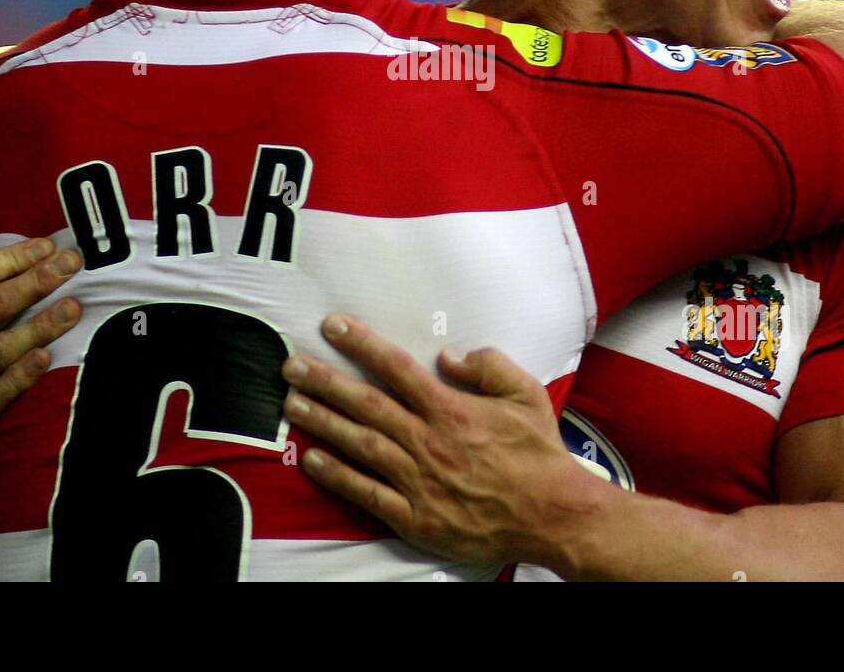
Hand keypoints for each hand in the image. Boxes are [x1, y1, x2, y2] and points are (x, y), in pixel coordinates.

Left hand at [281, 314, 595, 569]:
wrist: (551, 515)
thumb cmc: (538, 454)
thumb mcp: (526, 394)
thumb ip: (489, 366)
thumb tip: (450, 355)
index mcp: (451, 409)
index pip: (397, 368)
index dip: (361, 344)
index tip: (332, 325)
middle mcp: (428, 441)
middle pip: (366, 404)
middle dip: (325, 381)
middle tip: (292, 364)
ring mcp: (418, 481)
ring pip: (360, 445)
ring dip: (323, 422)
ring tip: (292, 403)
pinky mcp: (415, 517)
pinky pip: (367, 493)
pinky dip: (337, 476)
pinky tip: (312, 460)